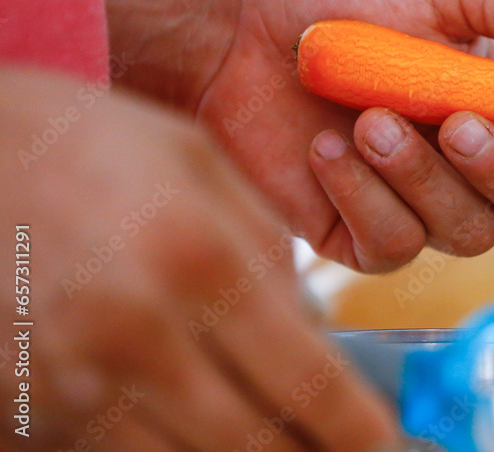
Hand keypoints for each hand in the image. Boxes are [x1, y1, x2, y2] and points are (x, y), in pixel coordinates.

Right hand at [0, 69, 398, 450]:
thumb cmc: (88, 143)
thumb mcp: (198, 166)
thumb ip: (266, 252)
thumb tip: (314, 335)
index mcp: (196, 262)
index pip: (306, 382)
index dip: (359, 430)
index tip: (386, 445)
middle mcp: (134, 334)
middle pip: (251, 447)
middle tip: (338, 451)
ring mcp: (68, 383)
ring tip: (273, 438)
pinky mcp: (21, 410)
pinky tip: (189, 422)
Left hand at [104, 0, 493, 271]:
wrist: (239, 31)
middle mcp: (477, 166)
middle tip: (455, 122)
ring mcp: (424, 205)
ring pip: (468, 233)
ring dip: (422, 177)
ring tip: (368, 118)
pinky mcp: (365, 236)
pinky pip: (395, 246)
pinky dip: (365, 197)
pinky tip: (327, 151)